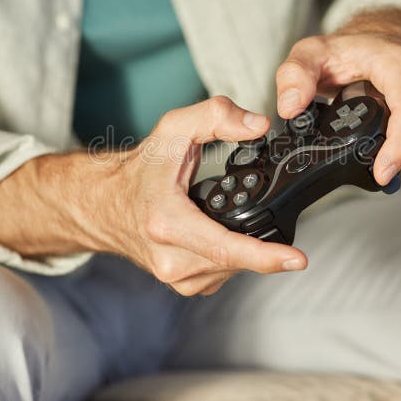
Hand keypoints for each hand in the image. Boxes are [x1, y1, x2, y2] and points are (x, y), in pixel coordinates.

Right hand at [0, 97, 307, 295]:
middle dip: (259, 237)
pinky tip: (221, 234)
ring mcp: (175, 276)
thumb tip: (258, 125)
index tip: (297, 260)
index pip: (226, 247)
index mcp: (168, 223)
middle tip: (264, 215)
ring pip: (233, 267)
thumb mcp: (174, 129)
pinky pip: (222, 273)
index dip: (266, 256)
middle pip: (237, 257)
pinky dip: (230, 254)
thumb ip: (217, 116)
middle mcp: (171, 258)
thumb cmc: (140, 170)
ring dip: (243, 246)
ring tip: (230, 218)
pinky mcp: (181, 284)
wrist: (103, 204)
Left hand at [275, 9, 400, 185]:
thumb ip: (293, 76)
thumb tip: (290, 108)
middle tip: (355, 153)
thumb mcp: (310, 54)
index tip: (381, 173)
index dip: (397, 147)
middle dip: (385, 152)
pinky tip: (381, 135)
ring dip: (393, 149)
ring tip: (366, 135)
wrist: (380, 39)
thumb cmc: (348, 49)